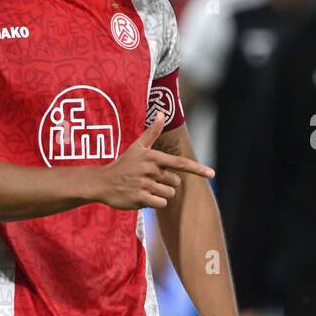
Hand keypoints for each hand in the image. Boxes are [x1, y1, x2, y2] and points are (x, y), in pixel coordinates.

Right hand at [95, 112, 213, 209]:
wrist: (103, 182)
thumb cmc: (124, 164)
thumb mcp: (138, 146)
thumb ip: (152, 131)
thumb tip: (162, 112)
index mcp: (153, 157)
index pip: (180, 163)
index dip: (198, 169)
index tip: (212, 174)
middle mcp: (151, 170)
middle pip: (175, 183)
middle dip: (167, 184)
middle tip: (150, 180)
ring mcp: (145, 184)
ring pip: (169, 195)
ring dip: (161, 195)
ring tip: (146, 188)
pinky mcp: (140, 198)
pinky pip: (160, 204)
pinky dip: (155, 203)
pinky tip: (142, 197)